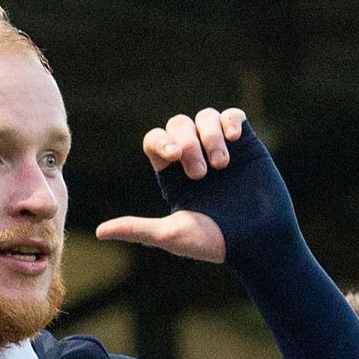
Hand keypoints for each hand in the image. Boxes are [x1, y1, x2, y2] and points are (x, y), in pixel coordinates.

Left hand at [95, 107, 246, 262]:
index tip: (174, 156)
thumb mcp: (170, 234)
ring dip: (209, 135)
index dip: (161, 140)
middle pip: (178, 125)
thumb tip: (99, 232)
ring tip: (222, 165)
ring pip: (205, 117)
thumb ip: (137, 227)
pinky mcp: (246, 144)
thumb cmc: (214, 242)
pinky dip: (230, 122)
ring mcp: (221, 149)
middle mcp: (195, 158)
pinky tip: (234, 140)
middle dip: (188, 142)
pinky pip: (233, 116)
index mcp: (173, 175)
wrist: (259, 242)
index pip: (156, 140)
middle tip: (201, 173)